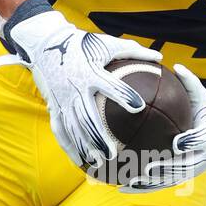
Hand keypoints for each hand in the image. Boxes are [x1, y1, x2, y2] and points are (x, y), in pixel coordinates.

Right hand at [0, 10, 161, 169]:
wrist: (45, 44)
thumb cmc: (82, 44)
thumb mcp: (106, 43)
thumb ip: (132, 51)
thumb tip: (160, 56)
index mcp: (90, 72)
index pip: (109, 85)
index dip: (123, 95)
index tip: (139, 106)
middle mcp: (75, 88)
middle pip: (87, 116)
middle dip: (98, 136)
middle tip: (112, 152)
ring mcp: (62, 99)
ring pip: (73, 127)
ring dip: (84, 146)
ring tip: (98, 162)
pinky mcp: (54, 106)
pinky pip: (60, 130)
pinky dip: (69, 146)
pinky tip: (79, 161)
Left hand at [121, 64, 205, 191]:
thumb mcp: (205, 97)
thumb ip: (191, 83)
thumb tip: (177, 65)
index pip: (199, 141)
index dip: (190, 143)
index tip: (177, 142)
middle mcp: (202, 157)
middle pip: (184, 166)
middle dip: (168, 167)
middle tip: (149, 166)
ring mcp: (193, 169)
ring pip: (171, 179)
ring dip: (151, 183)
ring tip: (128, 183)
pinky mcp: (183, 177)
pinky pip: (162, 184)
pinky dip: (144, 188)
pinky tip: (123, 188)